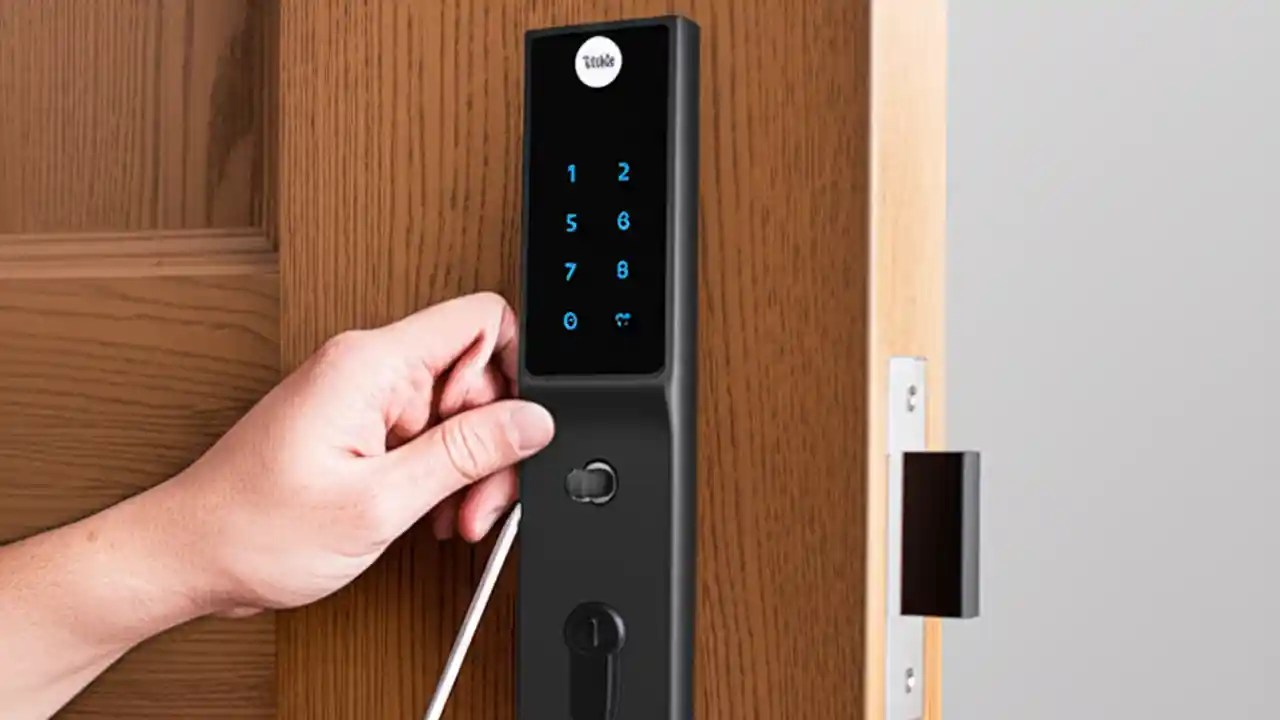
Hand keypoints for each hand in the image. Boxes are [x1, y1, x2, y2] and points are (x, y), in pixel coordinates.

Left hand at [143, 292, 553, 615]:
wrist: (190, 558)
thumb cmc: (253, 529)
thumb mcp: (379, 501)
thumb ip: (465, 455)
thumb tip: (531, 420)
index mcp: (372, 364)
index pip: (480, 319)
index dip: (511, 374)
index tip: (507, 433)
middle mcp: (368, 369)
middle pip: (476, 376)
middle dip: (491, 442)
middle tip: (477, 499)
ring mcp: (363, 398)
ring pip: (456, 414)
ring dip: (467, 470)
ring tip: (451, 517)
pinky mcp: (360, 428)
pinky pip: (426, 436)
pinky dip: (439, 477)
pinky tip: (430, 514)